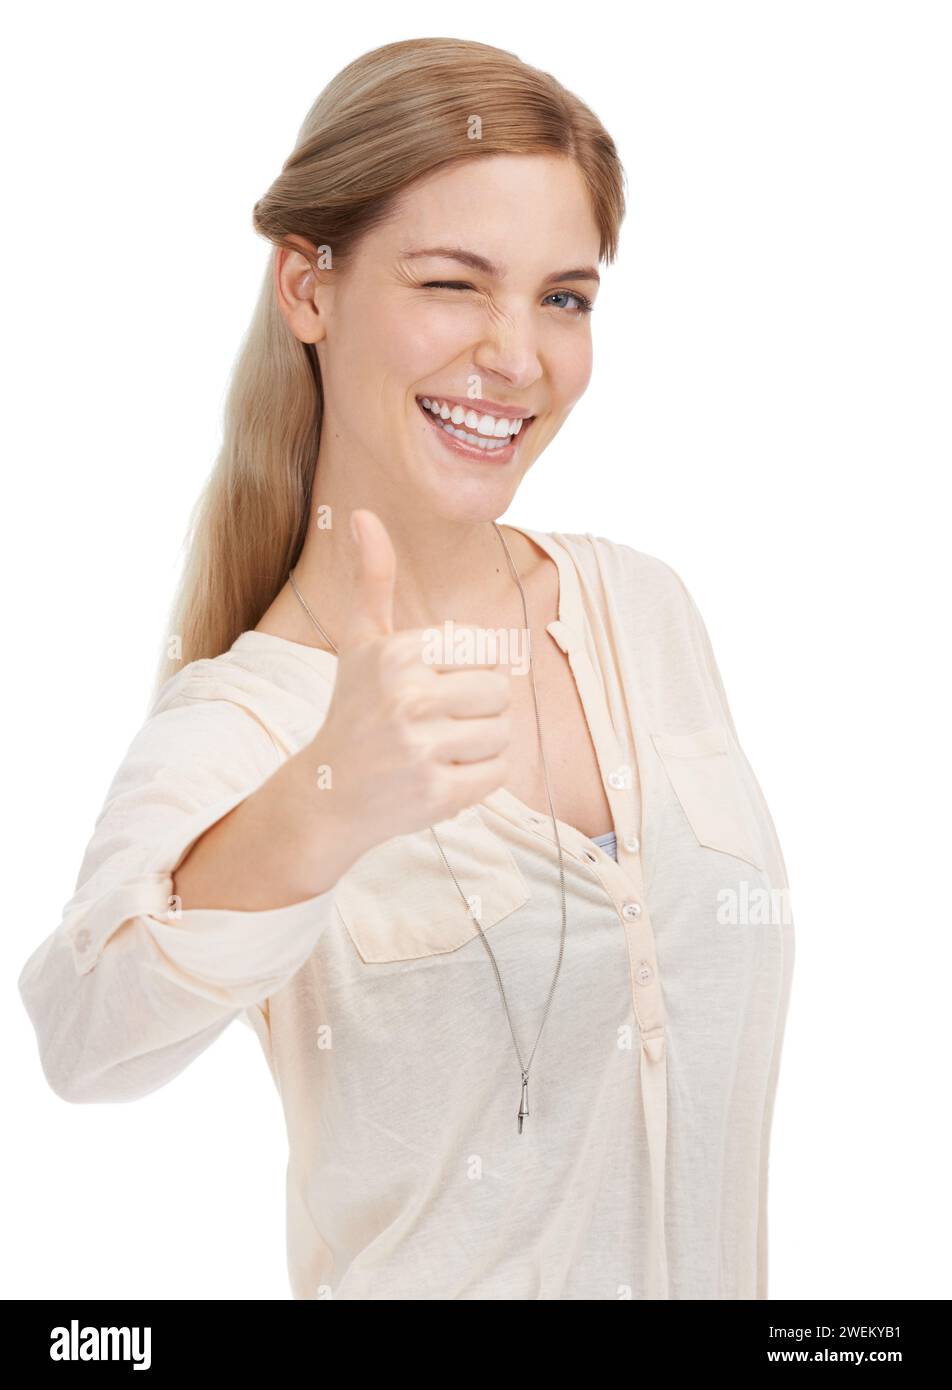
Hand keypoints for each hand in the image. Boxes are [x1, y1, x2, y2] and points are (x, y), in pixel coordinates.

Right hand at [302, 509, 511, 850]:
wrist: (329, 795)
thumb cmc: (354, 710)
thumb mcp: (361, 642)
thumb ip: (372, 579)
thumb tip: (362, 514)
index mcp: (398, 652)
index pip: (484, 651)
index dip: (467, 671)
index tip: (429, 688)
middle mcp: (409, 696)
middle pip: (500, 693)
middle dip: (478, 711)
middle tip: (436, 725)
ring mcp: (422, 748)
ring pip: (503, 734)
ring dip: (480, 746)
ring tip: (439, 750)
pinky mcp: (437, 793)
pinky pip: (497, 774)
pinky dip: (478, 779)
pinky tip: (441, 776)